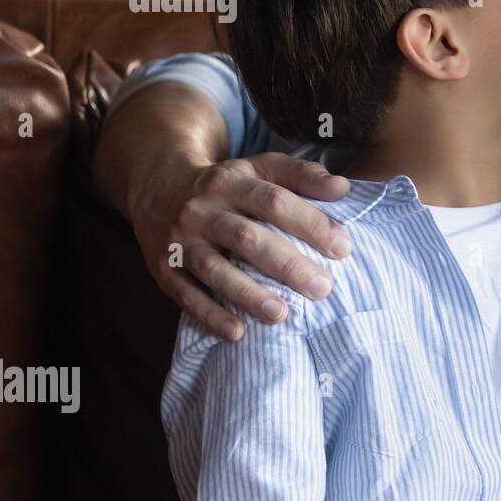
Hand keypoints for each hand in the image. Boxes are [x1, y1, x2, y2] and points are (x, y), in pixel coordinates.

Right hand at [128, 152, 351, 339]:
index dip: (309, 223)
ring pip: (214, 269)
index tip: (343, 248)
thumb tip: (343, 187)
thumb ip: (302, 176)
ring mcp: (180, 240)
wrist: (157, 185)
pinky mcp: (164, 268)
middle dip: (286, 264)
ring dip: (248, 294)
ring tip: (281, 315)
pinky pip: (185, 294)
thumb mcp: (260, 168)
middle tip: (322, 288)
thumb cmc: (227, 184)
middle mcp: (203, 210)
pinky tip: (237, 332)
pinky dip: (210, 315)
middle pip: (246, 237)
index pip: (274, 200)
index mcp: (232, 182)